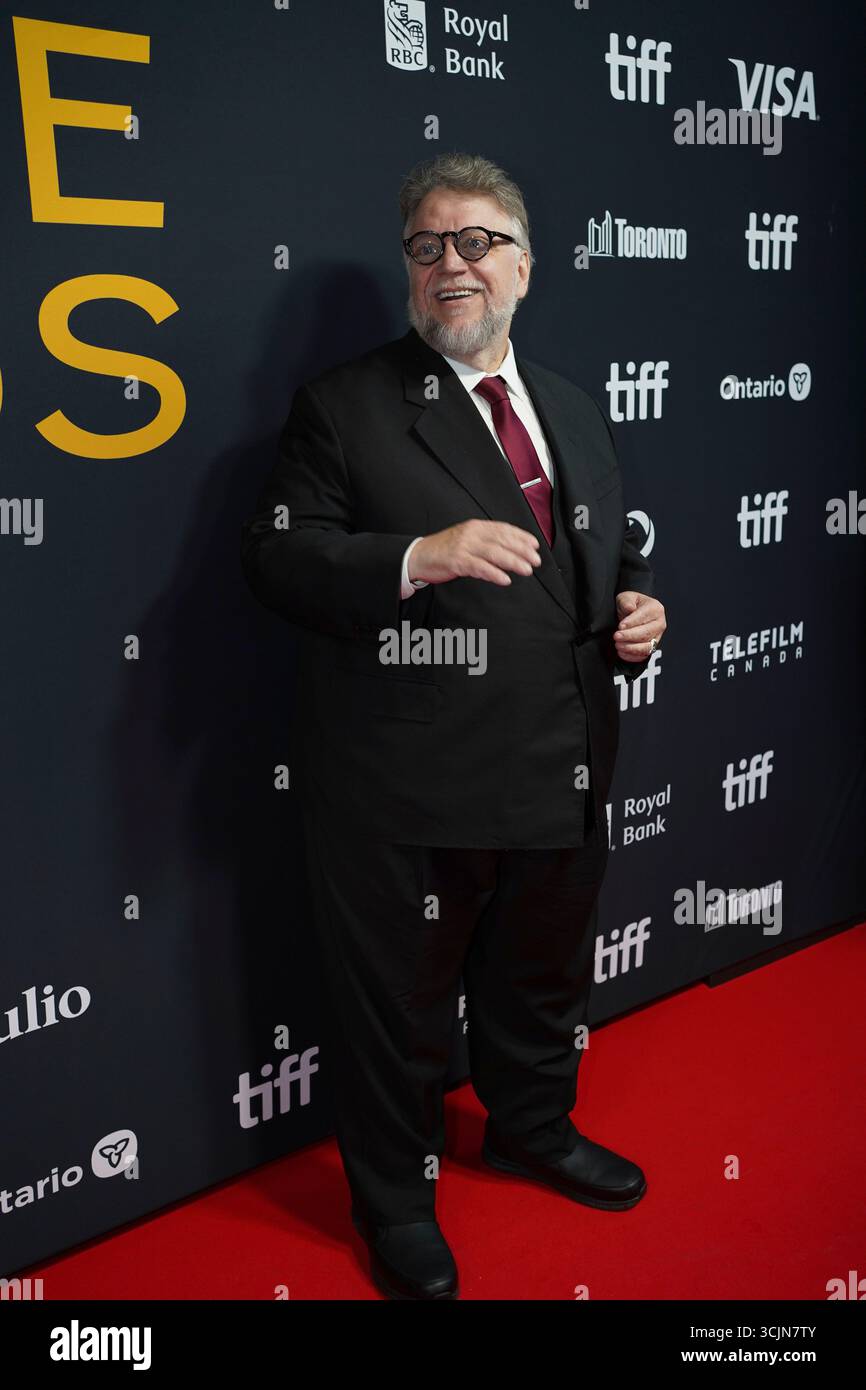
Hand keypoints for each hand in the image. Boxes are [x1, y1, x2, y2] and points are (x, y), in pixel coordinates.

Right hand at [409, 519, 541, 585]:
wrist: (419, 556)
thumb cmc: (444, 550)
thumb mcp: (467, 540)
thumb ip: (486, 542)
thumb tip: (510, 550)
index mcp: (476, 527)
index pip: (503, 529)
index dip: (521, 537)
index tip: (535, 545)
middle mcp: (471, 533)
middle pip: (502, 540)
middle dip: (522, 550)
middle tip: (535, 560)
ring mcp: (463, 546)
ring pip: (494, 553)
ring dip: (513, 562)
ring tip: (526, 570)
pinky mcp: (456, 560)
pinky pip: (479, 567)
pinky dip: (494, 573)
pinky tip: (504, 579)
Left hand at [613, 591, 665, 661]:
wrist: (632, 612)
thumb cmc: (631, 604)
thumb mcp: (626, 597)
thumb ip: (627, 601)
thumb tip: (630, 609)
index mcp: (655, 609)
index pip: (644, 617)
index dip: (631, 623)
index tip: (620, 626)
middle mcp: (659, 624)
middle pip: (646, 633)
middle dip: (629, 636)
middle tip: (616, 636)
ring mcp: (657, 637)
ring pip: (646, 647)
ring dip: (630, 648)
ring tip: (618, 645)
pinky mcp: (652, 647)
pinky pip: (644, 656)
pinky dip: (632, 656)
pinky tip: (621, 652)